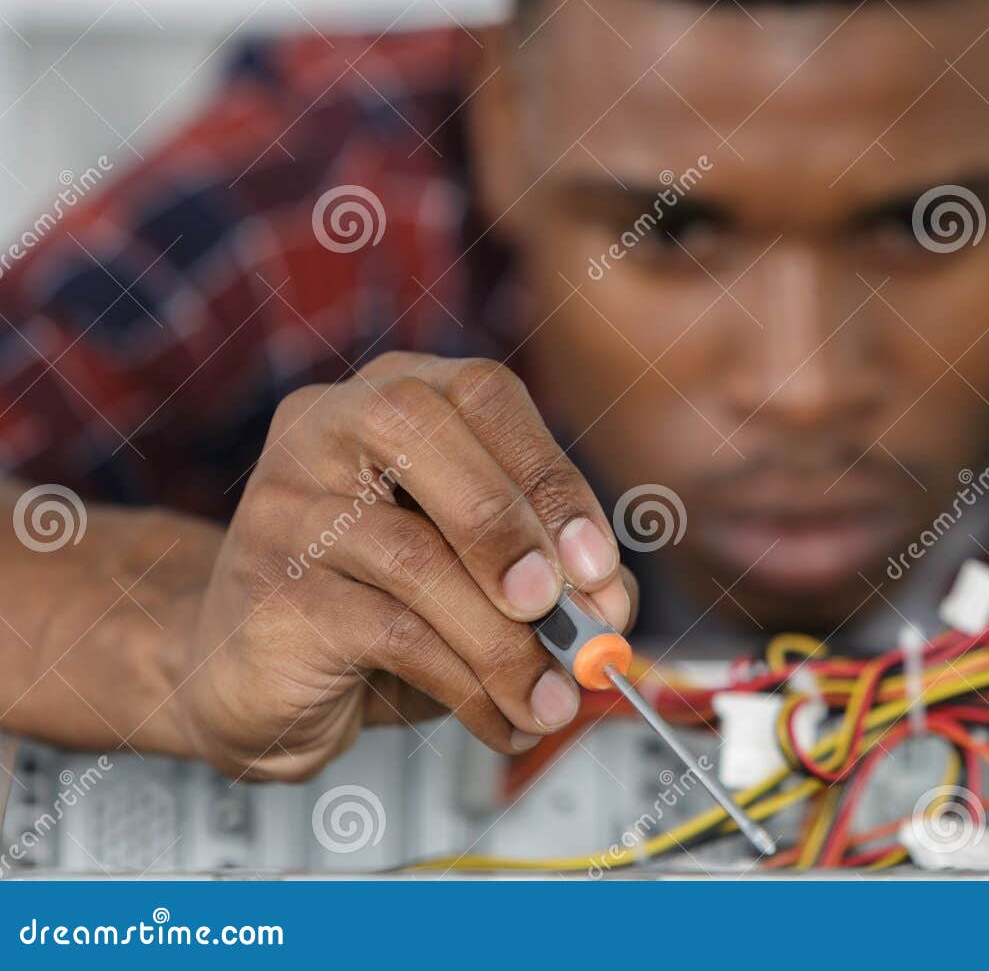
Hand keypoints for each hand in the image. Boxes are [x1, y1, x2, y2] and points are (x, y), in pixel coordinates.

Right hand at [174, 352, 632, 780]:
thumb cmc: (378, 607)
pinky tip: (503, 719)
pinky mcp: (270, 594)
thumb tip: (611, 604)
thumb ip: (553, 572)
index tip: (597, 563)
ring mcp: (285, 507)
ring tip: (554, 698)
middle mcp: (327, 430)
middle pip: (426, 434)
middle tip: (568, 614)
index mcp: (395, 397)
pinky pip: (389, 635)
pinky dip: (467, 687)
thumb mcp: (479, 575)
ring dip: (506, 642)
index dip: (549, 474)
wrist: (252, 676)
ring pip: (414, 555)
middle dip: (514, 529)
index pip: (482, 395)